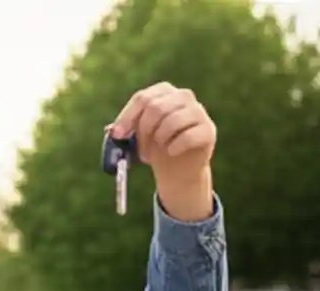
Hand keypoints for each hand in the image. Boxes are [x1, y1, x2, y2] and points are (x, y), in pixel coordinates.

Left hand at [110, 82, 216, 220]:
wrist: (178, 168)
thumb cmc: (156, 147)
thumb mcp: (137, 137)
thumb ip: (124, 130)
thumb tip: (111, 130)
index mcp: (164, 92)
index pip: (143, 98)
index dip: (127, 117)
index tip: (118, 135)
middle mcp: (183, 96)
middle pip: (156, 108)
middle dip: (143, 131)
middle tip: (140, 148)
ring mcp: (199, 112)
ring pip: (172, 121)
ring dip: (158, 140)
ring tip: (158, 150)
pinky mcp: (208, 130)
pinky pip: (187, 136)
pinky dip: (174, 147)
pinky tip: (172, 152)